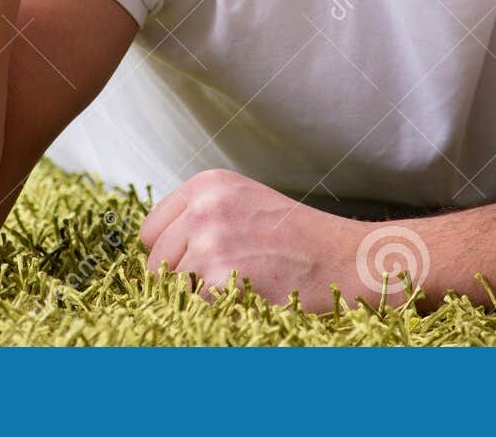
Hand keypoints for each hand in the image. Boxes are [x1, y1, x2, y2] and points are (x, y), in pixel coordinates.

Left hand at [139, 168, 418, 311]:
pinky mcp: (218, 275)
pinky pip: (192, 306)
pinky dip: (213, 311)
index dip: (170, 254)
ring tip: (239, 287)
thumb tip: (155, 252)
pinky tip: (246, 298)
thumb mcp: (245, 205)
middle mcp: (203, 205)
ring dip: (196, 297)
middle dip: (179, 278)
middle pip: (154, 260)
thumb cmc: (298, 240)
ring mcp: (209, 239)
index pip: (150, 230)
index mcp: (207, 184)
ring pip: (169, 286)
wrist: (345, 259)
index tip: (197, 264)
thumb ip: (200, 217)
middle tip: (224, 281)